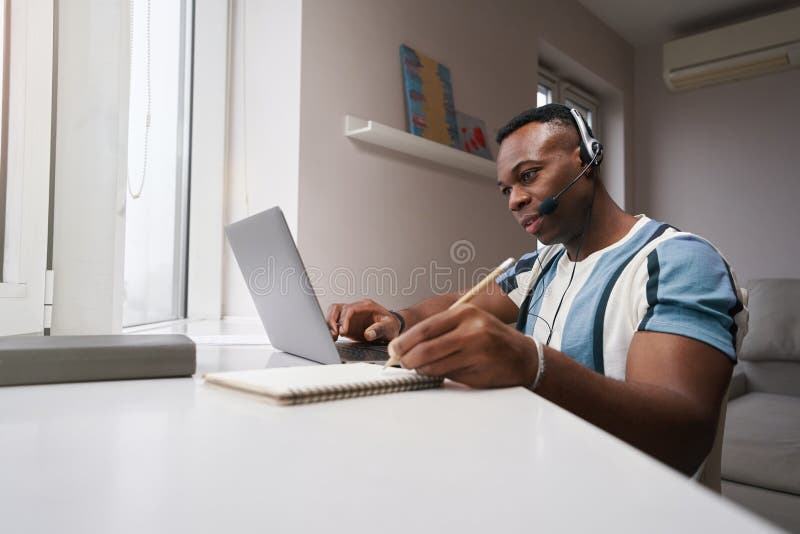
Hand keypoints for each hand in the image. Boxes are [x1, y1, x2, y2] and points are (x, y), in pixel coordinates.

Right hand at [325, 299, 402, 341]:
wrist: (391, 328)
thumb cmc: (391, 325)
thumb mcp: (389, 327)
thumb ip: (379, 329)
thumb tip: (368, 334)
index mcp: (366, 306)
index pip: (350, 309)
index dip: (344, 320)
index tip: (343, 331)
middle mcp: (356, 308)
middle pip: (337, 308)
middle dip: (333, 321)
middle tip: (335, 334)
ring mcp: (351, 315)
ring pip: (333, 313)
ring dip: (330, 323)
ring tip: (332, 336)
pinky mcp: (347, 323)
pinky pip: (335, 321)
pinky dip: (331, 328)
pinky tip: (334, 337)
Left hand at [388, 304, 537, 388]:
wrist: (522, 356)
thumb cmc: (489, 338)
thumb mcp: (467, 323)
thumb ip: (439, 332)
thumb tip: (405, 347)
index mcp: (464, 313)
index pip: (425, 328)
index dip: (404, 341)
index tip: (394, 349)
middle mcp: (471, 330)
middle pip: (426, 348)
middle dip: (408, 359)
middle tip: (401, 362)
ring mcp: (477, 351)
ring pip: (435, 365)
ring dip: (421, 370)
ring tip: (420, 367)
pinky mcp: (480, 370)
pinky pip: (448, 375)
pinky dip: (438, 375)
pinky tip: (440, 371)